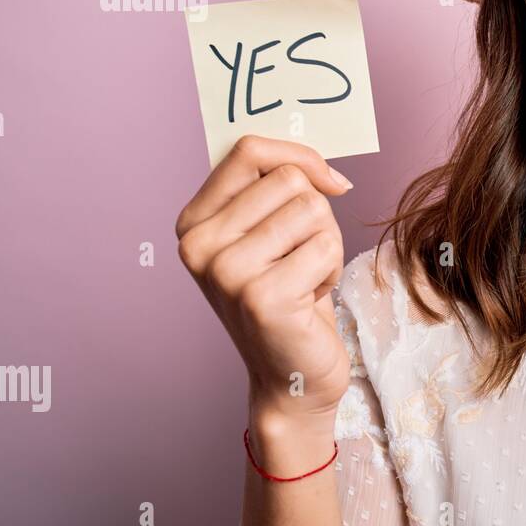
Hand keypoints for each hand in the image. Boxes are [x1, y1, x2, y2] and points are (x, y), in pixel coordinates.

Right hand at [176, 134, 353, 422]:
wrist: (291, 375)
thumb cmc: (289, 295)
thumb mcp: (271, 233)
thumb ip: (276, 188)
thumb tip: (321, 164)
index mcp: (194, 222)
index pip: (248, 149)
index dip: (300, 155)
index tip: (328, 181)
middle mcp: (198, 244)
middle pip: (290, 178)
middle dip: (317, 213)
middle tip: (302, 256)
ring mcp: (226, 271)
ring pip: (312, 209)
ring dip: (326, 243)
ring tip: (305, 277)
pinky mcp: (261, 297)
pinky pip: (326, 247)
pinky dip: (331, 271)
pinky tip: (309, 300)